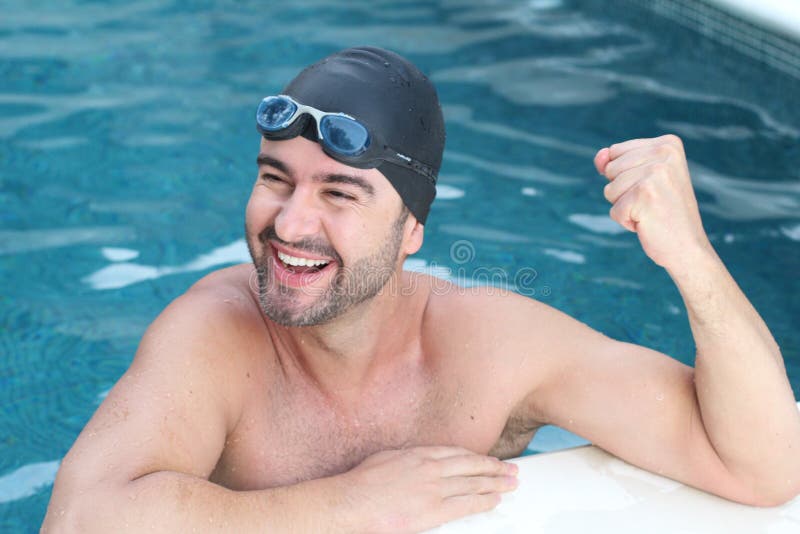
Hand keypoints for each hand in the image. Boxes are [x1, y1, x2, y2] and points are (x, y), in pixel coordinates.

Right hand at [340, 446, 518, 532]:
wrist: (353, 502)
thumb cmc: (362, 484)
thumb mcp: (387, 458)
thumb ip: (408, 459)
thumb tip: (417, 462)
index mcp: (419, 454)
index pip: (456, 453)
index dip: (476, 457)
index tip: (487, 460)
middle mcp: (431, 468)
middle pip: (471, 465)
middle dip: (493, 468)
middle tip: (510, 469)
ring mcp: (434, 488)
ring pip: (474, 483)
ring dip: (495, 483)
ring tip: (510, 483)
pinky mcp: (434, 509)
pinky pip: (467, 504)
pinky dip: (484, 501)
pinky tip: (495, 500)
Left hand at [594, 134, 712, 271]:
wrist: (688, 246)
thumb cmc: (663, 212)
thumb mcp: (641, 179)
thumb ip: (613, 162)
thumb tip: (598, 157)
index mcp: (667, 143)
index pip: (615, 152)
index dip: (624, 176)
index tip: (653, 188)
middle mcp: (664, 153)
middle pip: (610, 169)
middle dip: (622, 192)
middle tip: (651, 202)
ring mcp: (655, 173)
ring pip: (609, 190)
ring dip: (624, 206)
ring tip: (650, 211)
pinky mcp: (645, 194)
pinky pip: (614, 209)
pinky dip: (626, 221)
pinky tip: (648, 222)